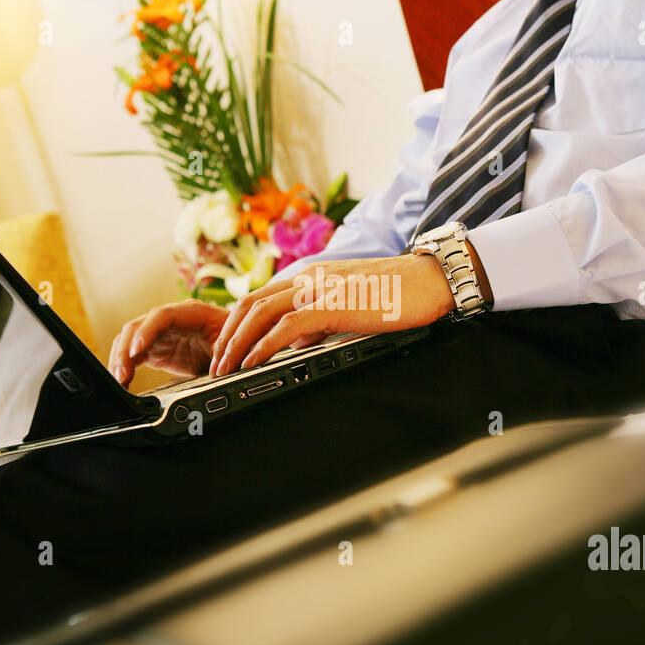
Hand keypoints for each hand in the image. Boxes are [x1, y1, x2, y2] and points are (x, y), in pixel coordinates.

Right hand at [107, 299, 228, 387]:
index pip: (161, 316)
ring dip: (120, 360)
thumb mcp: (233, 344)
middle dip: (125, 349)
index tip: (136, 351)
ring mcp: (159, 334)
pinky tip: (122, 383)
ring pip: (130, 340)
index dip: (146, 331)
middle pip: (138, 327)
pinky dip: (124, 367)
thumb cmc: (237, 338)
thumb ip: (223, 350)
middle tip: (122, 375)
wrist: (234, 348)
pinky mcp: (155, 350)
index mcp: (190, 312)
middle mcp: (170, 320)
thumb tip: (219, 363)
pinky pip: (132, 355)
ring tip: (119, 382)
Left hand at [209, 253, 455, 374]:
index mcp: (310, 276)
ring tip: (226, 368)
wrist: (429, 279)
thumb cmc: (397, 294)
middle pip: (250, 303)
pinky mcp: (332, 305)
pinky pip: (286, 326)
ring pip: (260, 312)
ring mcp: (318, 289)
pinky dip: (264, 345)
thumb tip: (295, 344)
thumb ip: (318, 321)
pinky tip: (253, 362)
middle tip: (215, 364)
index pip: (260, 297)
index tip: (227, 348)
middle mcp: (307, 277)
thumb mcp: (348, 306)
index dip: (236, 323)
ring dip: (238, 342)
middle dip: (227, 335)